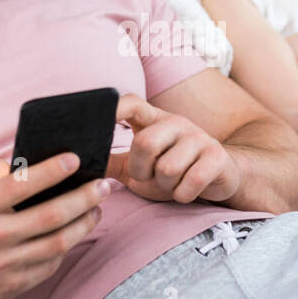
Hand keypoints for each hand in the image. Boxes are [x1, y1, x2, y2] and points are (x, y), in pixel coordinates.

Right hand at [0, 153, 112, 298]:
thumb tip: (26, 161)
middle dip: (84, 198)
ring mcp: (4, 264)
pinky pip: (51, 264)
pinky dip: (67, 246)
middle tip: (103, 185)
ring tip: (97, 209)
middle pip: (51, 215)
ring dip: (85, 223)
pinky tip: (74, 233)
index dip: (53, 170)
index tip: (76, 159)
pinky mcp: (14, 285)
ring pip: (59, 242)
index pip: (22, 185)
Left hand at [105, 93, 240, 203]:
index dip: (115, 109)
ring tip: (172, 183)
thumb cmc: (174, 170)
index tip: (100, 119)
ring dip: (165, 186)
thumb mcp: (140, 166)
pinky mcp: (217, 156)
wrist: (219, 177)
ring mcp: (199, 137)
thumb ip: (112, 162)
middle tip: (149, 176)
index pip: (132, 103)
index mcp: (155, 120)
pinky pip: (190, 182)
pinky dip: (183, 195)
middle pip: (144, 143)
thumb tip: (78, 164)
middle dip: (141, 170)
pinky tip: (187, 191)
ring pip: (167, 168)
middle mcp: (177, 122)